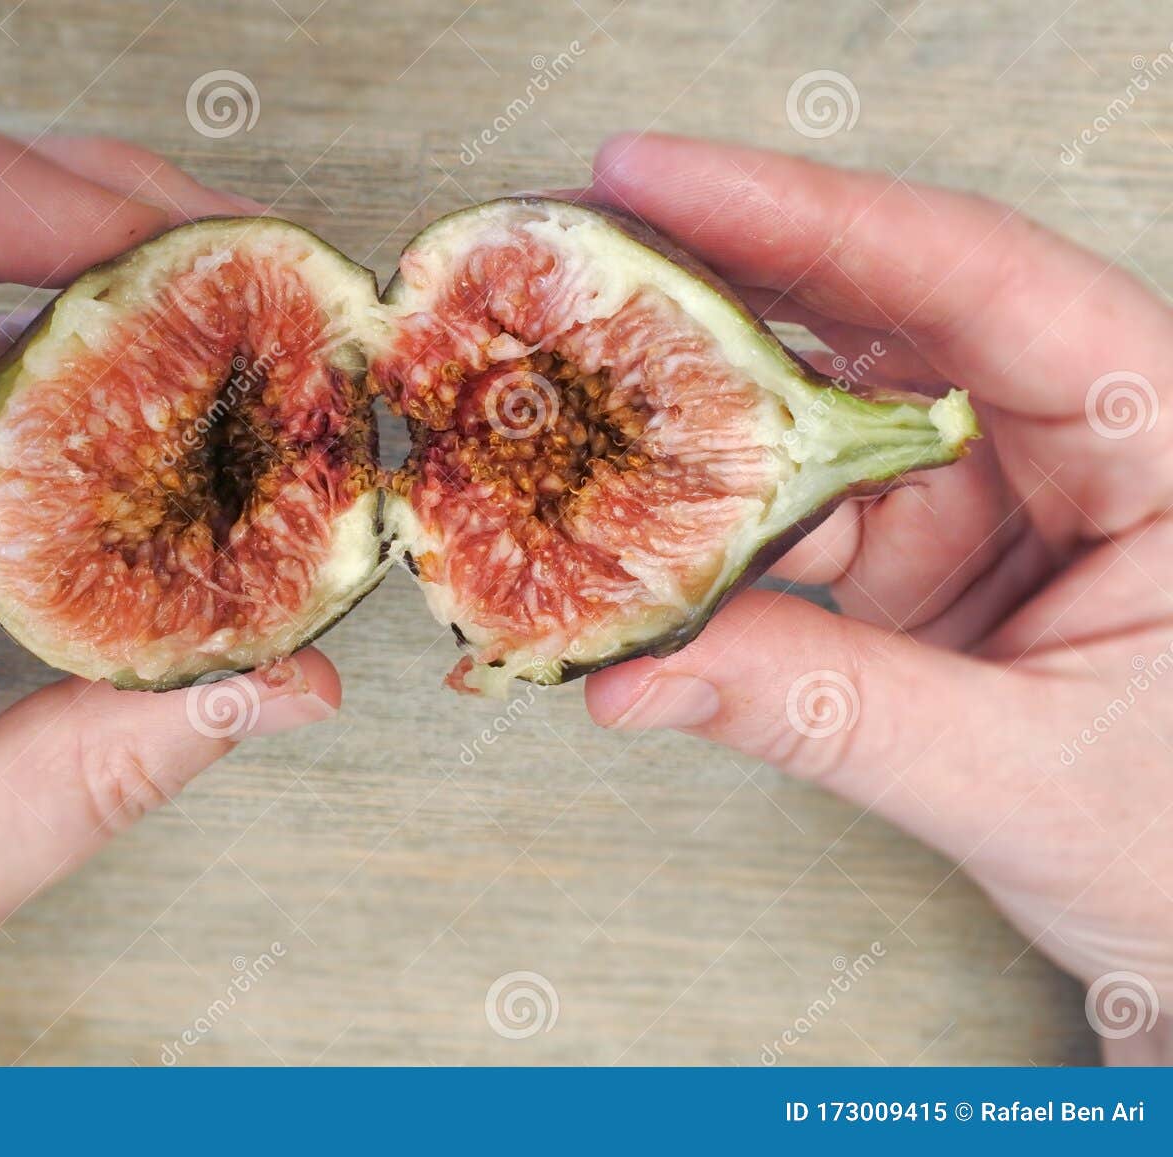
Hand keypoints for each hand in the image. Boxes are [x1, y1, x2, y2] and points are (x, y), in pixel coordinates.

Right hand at [582, 134, 1172, 1063]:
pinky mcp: (918, 550)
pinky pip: (789, 509)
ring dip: (689, 399)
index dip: (801, 216)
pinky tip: (621, 514)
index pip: (971, 277)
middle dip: (718, 268)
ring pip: (814, 410)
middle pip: (875, 307)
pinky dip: (701, 517)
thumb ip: (833, 714)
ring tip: (568, 374)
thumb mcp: (1027, 775)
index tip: (653, 176)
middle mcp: (1067, 431)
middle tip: (575, 238)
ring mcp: (984, 489)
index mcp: (1159, 432)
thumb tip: (644, 674)